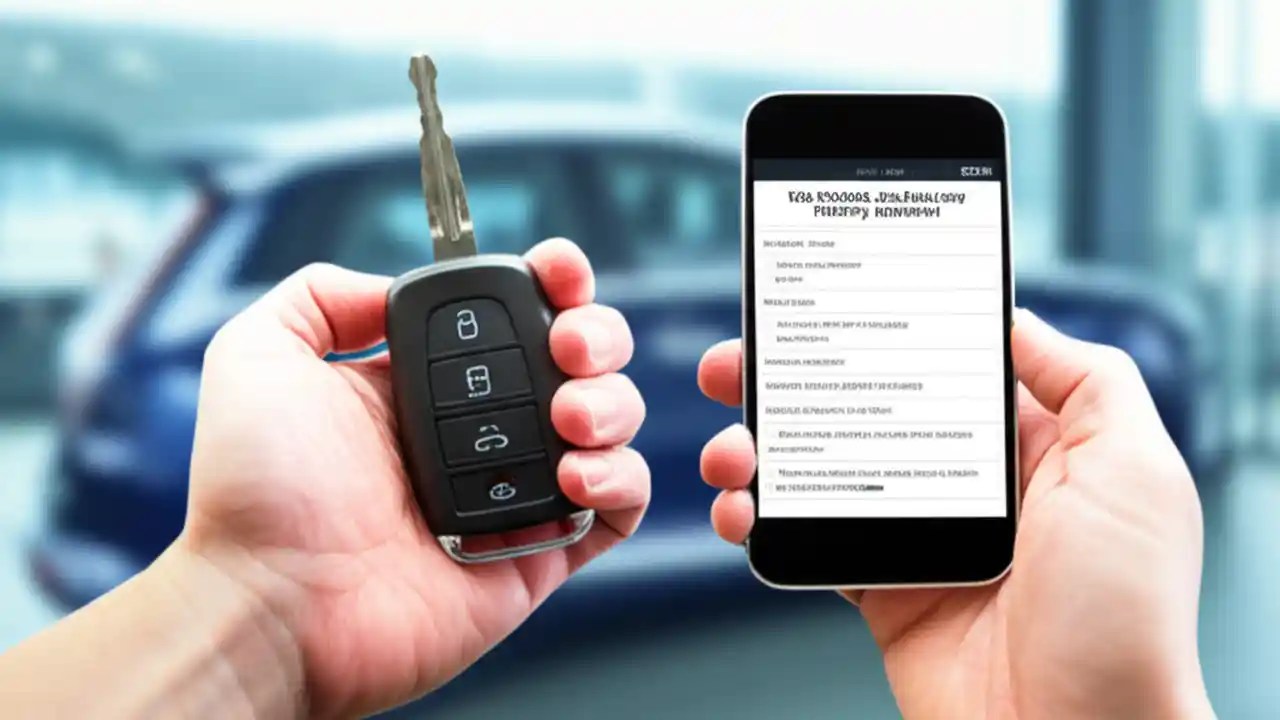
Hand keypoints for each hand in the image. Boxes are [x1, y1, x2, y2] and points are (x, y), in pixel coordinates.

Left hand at [178, 239, 647, 716]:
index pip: (513, 312)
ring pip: (610, 424)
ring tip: (568, 420)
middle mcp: (479, 427)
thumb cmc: (255, 491)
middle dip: (595, 334)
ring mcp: (514, 490)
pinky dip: (621, 479)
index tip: (554, 270)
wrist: (272, 604)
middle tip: (568, 349)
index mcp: (424, 380)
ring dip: (610, 403)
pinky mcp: (540, 554)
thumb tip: (394, 288)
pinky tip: (574, 476)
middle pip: (580, 358)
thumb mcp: (258, 354)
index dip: (550, 280)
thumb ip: (321, 294)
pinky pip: (617, 509)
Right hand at [697, 311, 1212, 718]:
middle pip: (862, 412)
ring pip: (819, 473)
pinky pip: (807, 544)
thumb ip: (1088, 380)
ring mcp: (918, 539)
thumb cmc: (1121, 616)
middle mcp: (968, 487)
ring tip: (729, 452)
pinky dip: (759, 524)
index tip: (820, 306)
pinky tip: (739, 511)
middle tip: (734, 367)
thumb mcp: (1134, 470)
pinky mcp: (880, 592)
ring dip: (759, 453)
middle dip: (791, 383)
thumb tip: (1017, 320)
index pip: (937, 367)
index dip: (875, 332)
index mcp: (1032, 448)